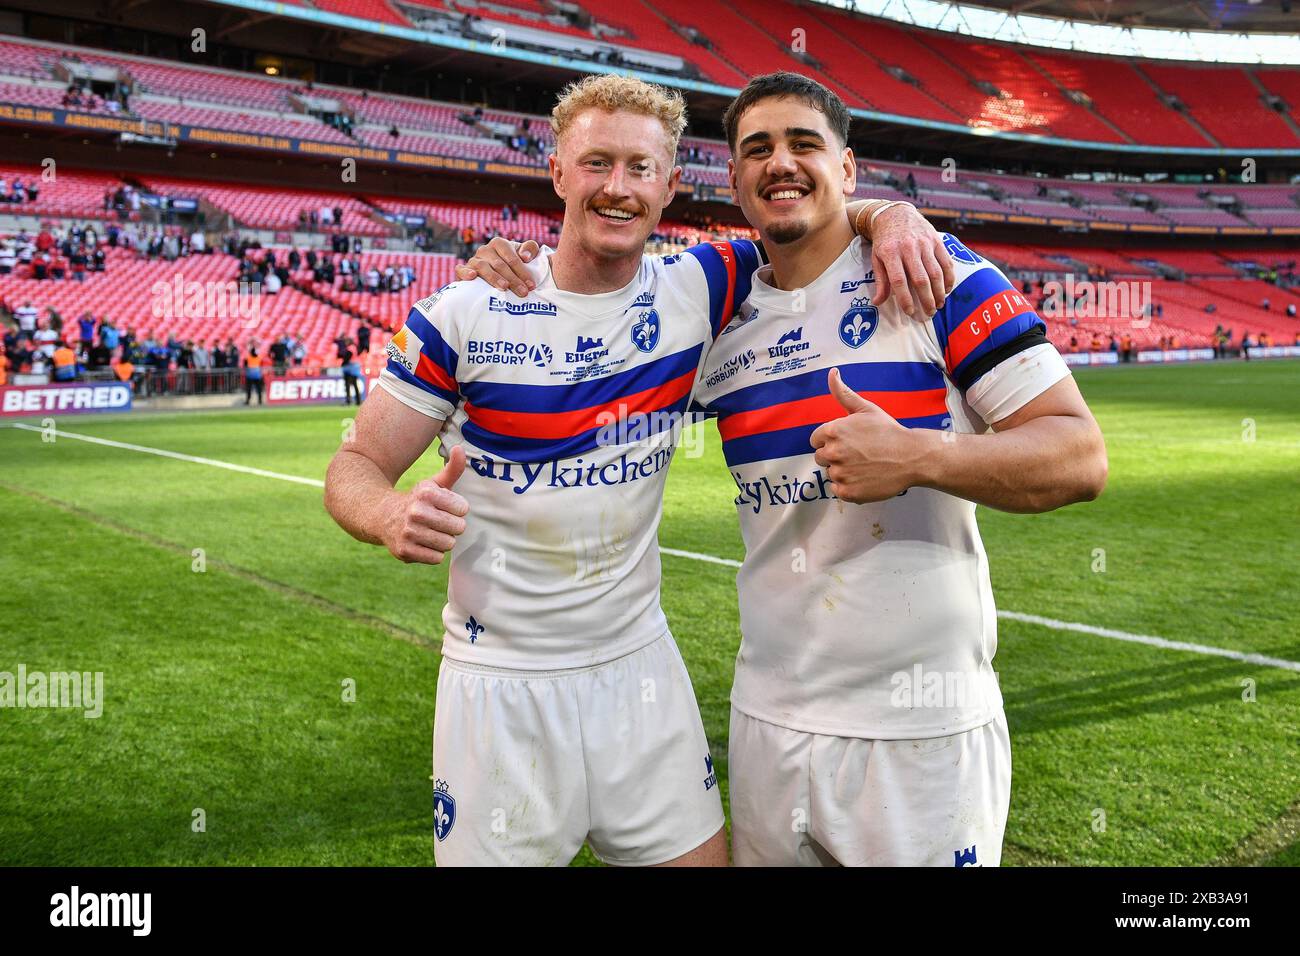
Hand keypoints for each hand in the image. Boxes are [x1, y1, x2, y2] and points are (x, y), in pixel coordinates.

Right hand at [381, 445, 468, 563]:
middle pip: (458, 528)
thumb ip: (452, 468)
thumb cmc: (418, 500)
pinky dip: (433, 553)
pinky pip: (436, 558)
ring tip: (430, 532)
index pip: (463, 509)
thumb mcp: (433, 483)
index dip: (457, 510)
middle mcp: (416, 512)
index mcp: (426, 493)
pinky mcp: (404, 551)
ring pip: (448, 544)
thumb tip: (460, 448)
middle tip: (438, 522)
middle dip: (452, 526)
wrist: (382, 517)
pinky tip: (422, 543)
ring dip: (443, 540)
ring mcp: (409, 532)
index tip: (444, 507)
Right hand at [454, 237, 540, 297]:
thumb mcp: (525, 255)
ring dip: (494, 278)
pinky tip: (473, 276)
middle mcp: (485, 250)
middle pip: (499, 264)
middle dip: (513, 279)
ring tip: (504, 288)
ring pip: (483, 267)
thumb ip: (530, 249)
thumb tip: (525, 256)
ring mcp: (473, 260)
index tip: (531, 285)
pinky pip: (461, 269)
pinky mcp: (462, 271)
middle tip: (522, 292)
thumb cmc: (513, 266)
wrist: (496, 277)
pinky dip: (466, 272)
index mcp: (499, 244)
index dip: (522, 271)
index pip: (511, 257)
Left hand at [810, 368, 928, 503]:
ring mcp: (840, 474)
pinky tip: (864, 478)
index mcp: (833, 431)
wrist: (912, 456)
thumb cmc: (889, 431)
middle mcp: (833, 452)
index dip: (830, 440)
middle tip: (858, 454)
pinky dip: (848, 487)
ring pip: (830, 474)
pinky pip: (838, 491)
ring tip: (864, 465)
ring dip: (843, 471)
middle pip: (821, 458)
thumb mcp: (866, 408)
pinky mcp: (848, 492)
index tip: (847, 442)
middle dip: (835, 455)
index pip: (815, 440)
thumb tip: (831, 373)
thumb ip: (843, 393)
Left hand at [868, 206, 954, 318]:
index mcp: (890, 253)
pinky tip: (947, 289)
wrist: (895, 214)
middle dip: (926, 300)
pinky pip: (946, 262)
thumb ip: (881, 281)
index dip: (906, 299)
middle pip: (920, 279)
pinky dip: (949, 278)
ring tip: (938, 305)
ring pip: (935, 272)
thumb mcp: (877, 259)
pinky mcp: (936, 240)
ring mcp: (924, 243)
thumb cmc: (884, 241)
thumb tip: (878, 303)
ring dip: (939, 292)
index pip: (899, 281)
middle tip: (928, 314)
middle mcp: (908, 247)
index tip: (910, 312)